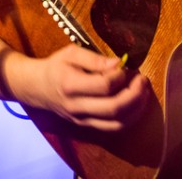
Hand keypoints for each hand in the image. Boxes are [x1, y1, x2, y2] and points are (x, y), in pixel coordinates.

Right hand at [17, 44, 151, 131]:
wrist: (37, 88)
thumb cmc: (56, 66)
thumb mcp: (71, 53)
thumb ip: (94, 58)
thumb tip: (119, 63)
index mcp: (71, 85)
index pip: (104, 86)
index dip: (120, 76)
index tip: (124, 66)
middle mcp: (77, 107)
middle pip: (114, 108)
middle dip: (135, 94)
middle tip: (142, 80)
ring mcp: (82, 120)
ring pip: (117, 123)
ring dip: (136, 109)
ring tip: (144, 92)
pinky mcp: (87, 126)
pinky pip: (113, 128)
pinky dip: (130, 118)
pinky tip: (136, 105)